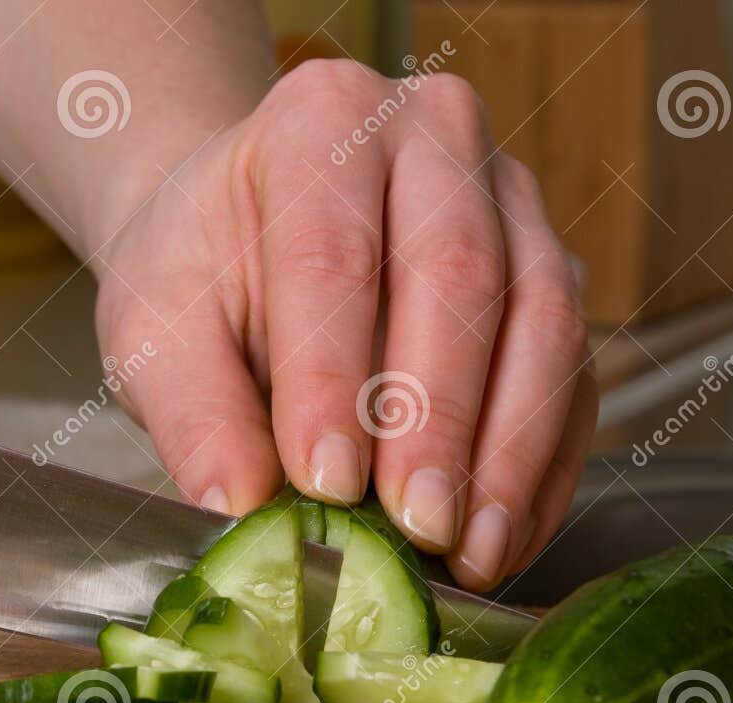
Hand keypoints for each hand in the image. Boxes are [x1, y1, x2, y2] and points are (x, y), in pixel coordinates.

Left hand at [93, 59, 595, 590]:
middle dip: (439, 418)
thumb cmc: (205, 272)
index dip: (332, 376)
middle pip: (459, 277)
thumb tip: (240, 506)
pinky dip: (545, 469)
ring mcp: (512, 202)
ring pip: (542, 322)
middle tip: (416, 524)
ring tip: (472, 553)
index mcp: (320, 119)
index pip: (332, 254)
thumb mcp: (157, 328)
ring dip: (511, 453)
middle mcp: (435, 136)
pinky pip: (575, 374)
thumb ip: (193, 411)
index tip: (325, 481)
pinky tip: (506, 540)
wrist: (253, 235)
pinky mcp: (554, 277)